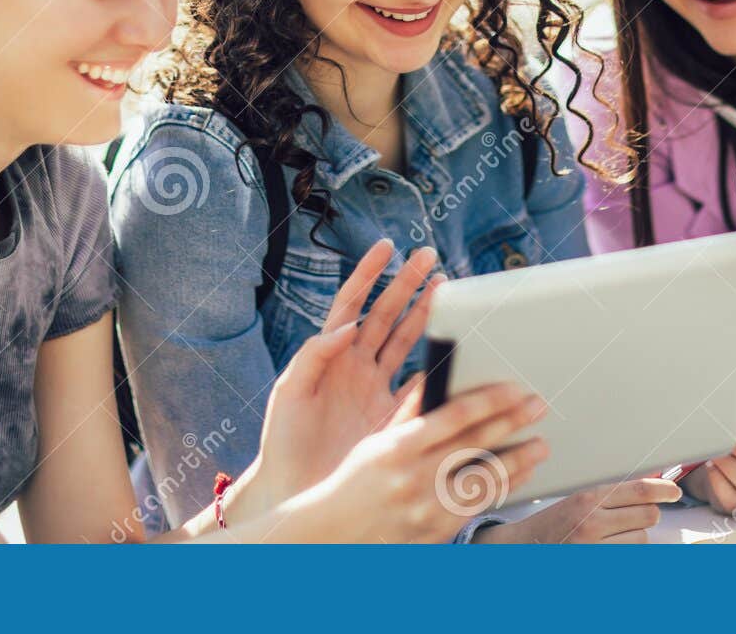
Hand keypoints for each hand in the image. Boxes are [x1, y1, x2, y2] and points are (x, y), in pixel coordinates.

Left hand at [229, 240, 440, 521]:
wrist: (295, 489)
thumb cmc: (283, 440)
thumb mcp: (290, 392)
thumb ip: (314, 355)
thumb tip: (346, 326)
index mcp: (330, 355)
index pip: (352, 304)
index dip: (369, 274)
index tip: (386, 247)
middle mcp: (356, 366)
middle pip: (386, 315)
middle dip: (407, 284)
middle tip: (427, 257)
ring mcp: (376, 390)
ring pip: (406, 341)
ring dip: (425, 314)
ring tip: (443, 287)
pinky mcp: (392, 416)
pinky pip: (419, 386)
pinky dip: (436, 368)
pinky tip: (452, 350)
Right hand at [270, 381, 550, 542]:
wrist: (334, 533)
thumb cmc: (355, 481)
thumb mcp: (376, 441)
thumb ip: (409, 412)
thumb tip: (436, 379)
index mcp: (397, 447)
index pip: (454, 417)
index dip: (489, 401)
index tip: (514, 389)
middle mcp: (414, 477)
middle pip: (475, 444)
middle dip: (512, 422)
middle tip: (539, 407)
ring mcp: (427, 508)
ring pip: (484, 479)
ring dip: (517, 461)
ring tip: (540, 445)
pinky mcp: (436, 531)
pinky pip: (479, 506)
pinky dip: (502, 489)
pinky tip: (518, 476)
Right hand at [473, 478, 679, 543]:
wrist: (523, 549)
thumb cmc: (552, 524)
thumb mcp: (579, 501)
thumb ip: (612, 496)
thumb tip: (648, 487)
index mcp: (588, 499)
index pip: (638, 490)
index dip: (663, 489)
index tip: (674, 491)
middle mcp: (593, 522)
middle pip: (648, 515)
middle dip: (648, 515)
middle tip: (636, 515)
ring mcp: (595, 548)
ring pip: (642, 539)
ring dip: (635, 537)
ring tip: (613, 536)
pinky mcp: (597, 565)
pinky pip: (630, 558)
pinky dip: (626, 554)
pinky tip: (610, 549)